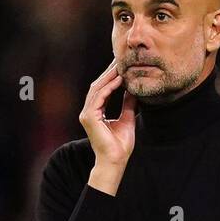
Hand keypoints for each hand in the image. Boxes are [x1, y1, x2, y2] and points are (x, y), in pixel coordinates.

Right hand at [81, 61, 136, 184]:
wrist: (115, 161)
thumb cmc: (120, 145)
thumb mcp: (127, 119)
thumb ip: (128, 104)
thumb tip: (132, 90)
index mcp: (95, 112)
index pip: (102, 89)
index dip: (111, 76)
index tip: (121, 65)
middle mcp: (88, 112)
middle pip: (98, 86)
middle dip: (109, 72)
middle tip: (120, 58)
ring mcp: (87, 114)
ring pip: (97, 89)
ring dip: (109, 76)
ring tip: (120, 65)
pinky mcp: (89, 117)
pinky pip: (99, 97)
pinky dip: (109, 87)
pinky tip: (119, 79)